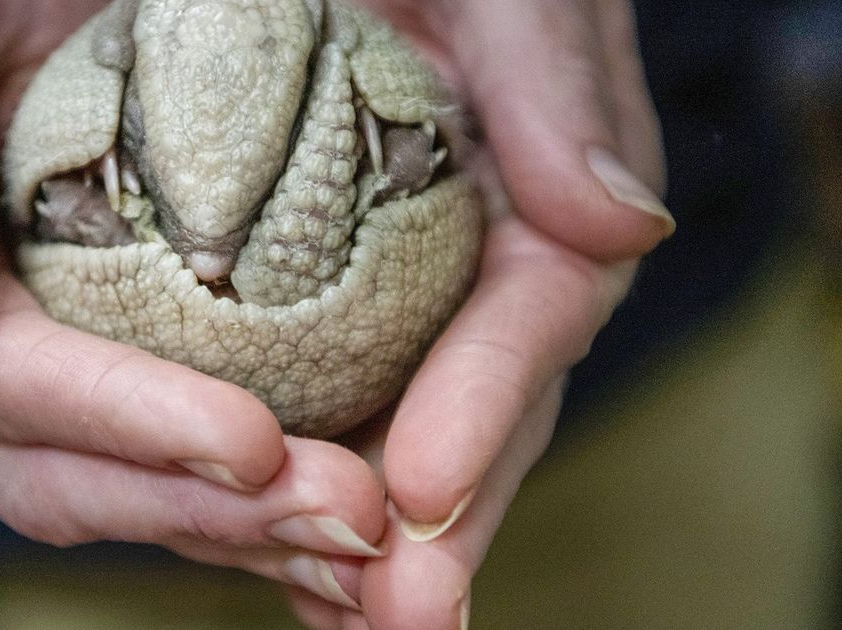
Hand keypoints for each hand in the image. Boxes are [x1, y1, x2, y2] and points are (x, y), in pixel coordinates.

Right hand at [0, 0, 388, 604]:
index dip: (124, 422)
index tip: (254, 444)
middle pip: (59, 470)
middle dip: (203, 510)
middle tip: (348, 522)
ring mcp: (4, 374)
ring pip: (114, 487)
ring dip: (241, 529)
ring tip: (359, 543)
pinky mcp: (81, 366)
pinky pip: (153, 454)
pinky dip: (240, 495)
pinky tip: (322, 508)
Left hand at [288, 1, 671, 626]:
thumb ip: (557, 84)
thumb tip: (619, 223)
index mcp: (545, 195)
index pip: (530, 312)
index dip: (486, 403)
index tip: (422, 490)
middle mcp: (486, 261)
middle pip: (480, 407)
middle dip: (443, 521)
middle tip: (396, 619)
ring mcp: (418, 294)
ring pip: (408, 426)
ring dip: (380, 536)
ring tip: (342, 622)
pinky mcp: (343, 302)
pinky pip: (335, 398)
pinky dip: (315, 480)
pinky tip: (283, 556)